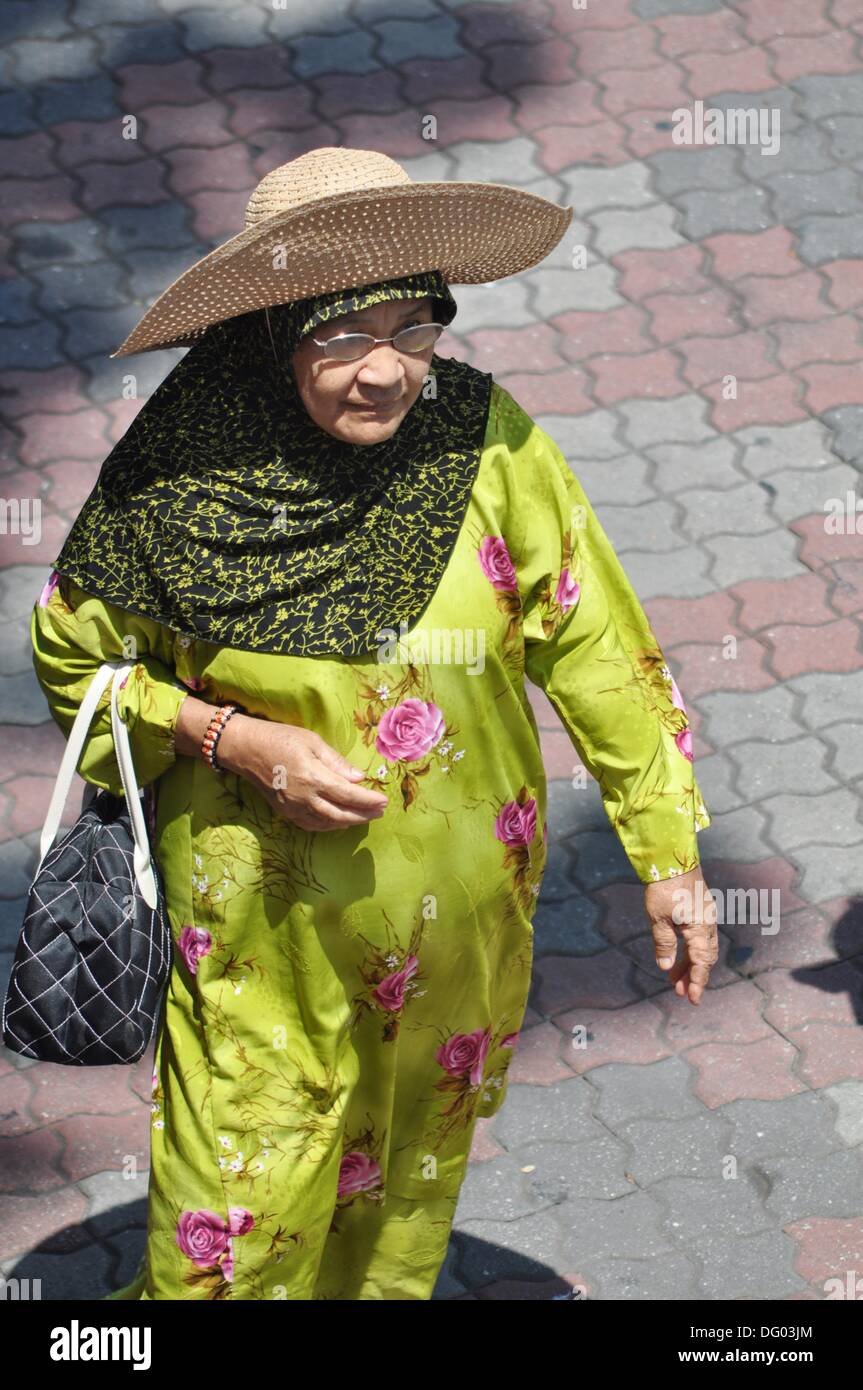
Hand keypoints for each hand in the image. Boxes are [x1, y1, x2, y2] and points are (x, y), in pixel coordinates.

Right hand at [217, 714, 387, 831]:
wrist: (245, 749)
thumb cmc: (280, 738)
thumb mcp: (312, 741)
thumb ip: (336, 762)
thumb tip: (359, 778)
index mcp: (313, 777)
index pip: (348, 795)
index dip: (368, 800)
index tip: (384, 801)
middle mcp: (304, 798)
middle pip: (341, 814)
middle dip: (363, 815)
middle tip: (380, 812)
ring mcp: (293, 808)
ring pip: (327, 823)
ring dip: (349, 822)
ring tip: (366, 817)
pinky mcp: (285, 812)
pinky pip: (312, 825)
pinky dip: (329, 826)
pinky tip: (339, 821)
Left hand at [644, 864, 717, 1005]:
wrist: (672, 858)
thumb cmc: (664, 888)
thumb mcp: (658, 918)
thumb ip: (664, 943)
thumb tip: (665, 967)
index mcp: (700, 927)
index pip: (701, 962)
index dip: (697, 982)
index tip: (692, 1000)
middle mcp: (708, 923)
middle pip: (705, 957)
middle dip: (693, 976)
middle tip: (679, 992)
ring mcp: (707, 915)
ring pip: (703, 947)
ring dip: (690, 963)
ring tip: (673, 978)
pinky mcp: (702, 909)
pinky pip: (700, 936)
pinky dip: (691, 949)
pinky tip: (678, 954)